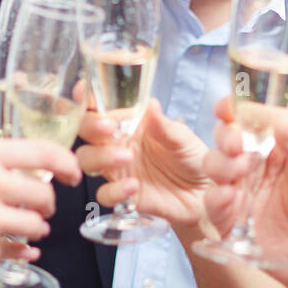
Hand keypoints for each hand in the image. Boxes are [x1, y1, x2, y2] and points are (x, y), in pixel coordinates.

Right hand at [0, 137, 80, 271]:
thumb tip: (25, 162)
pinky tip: (17, 247)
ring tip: (23, 224)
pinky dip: (21, 251)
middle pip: (44, 194)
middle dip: (46, 202)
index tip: (72, 172)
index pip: (41, 152)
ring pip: (35, 225)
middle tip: (39, 204)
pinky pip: (15, 252)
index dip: (66, 163)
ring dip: (34, 227)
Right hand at [76, 98, 209, 227]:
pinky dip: (115, 190)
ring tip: (127, 157)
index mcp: (130, 122)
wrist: (202, 194)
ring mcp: (117, 169)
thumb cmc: (191, 158)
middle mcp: (117, 143)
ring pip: (87, 159)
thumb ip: (164, 125)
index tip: (85, 92)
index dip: (87, 97)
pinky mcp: (122, 194)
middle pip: (86, 131)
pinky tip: (134, 186)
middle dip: (90, 126)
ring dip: (101, 157)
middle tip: (109, 128)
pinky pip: (104, 193)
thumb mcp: (183, 138)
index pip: (100, 106)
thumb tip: (151, 104)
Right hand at [205, 98, 287, 287]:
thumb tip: (280, 119)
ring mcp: (242, 190)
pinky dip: (216, 197)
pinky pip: (213, 204)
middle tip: (235, 143)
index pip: (253, 116)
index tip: (226, 107)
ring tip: (237, 172)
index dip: (236, 108)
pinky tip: (230, 197)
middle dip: (225, 135)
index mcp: (280, 142)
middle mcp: (257, 162)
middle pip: (227, 137)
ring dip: (219, 164)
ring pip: (214, 166)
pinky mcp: (232, 219)